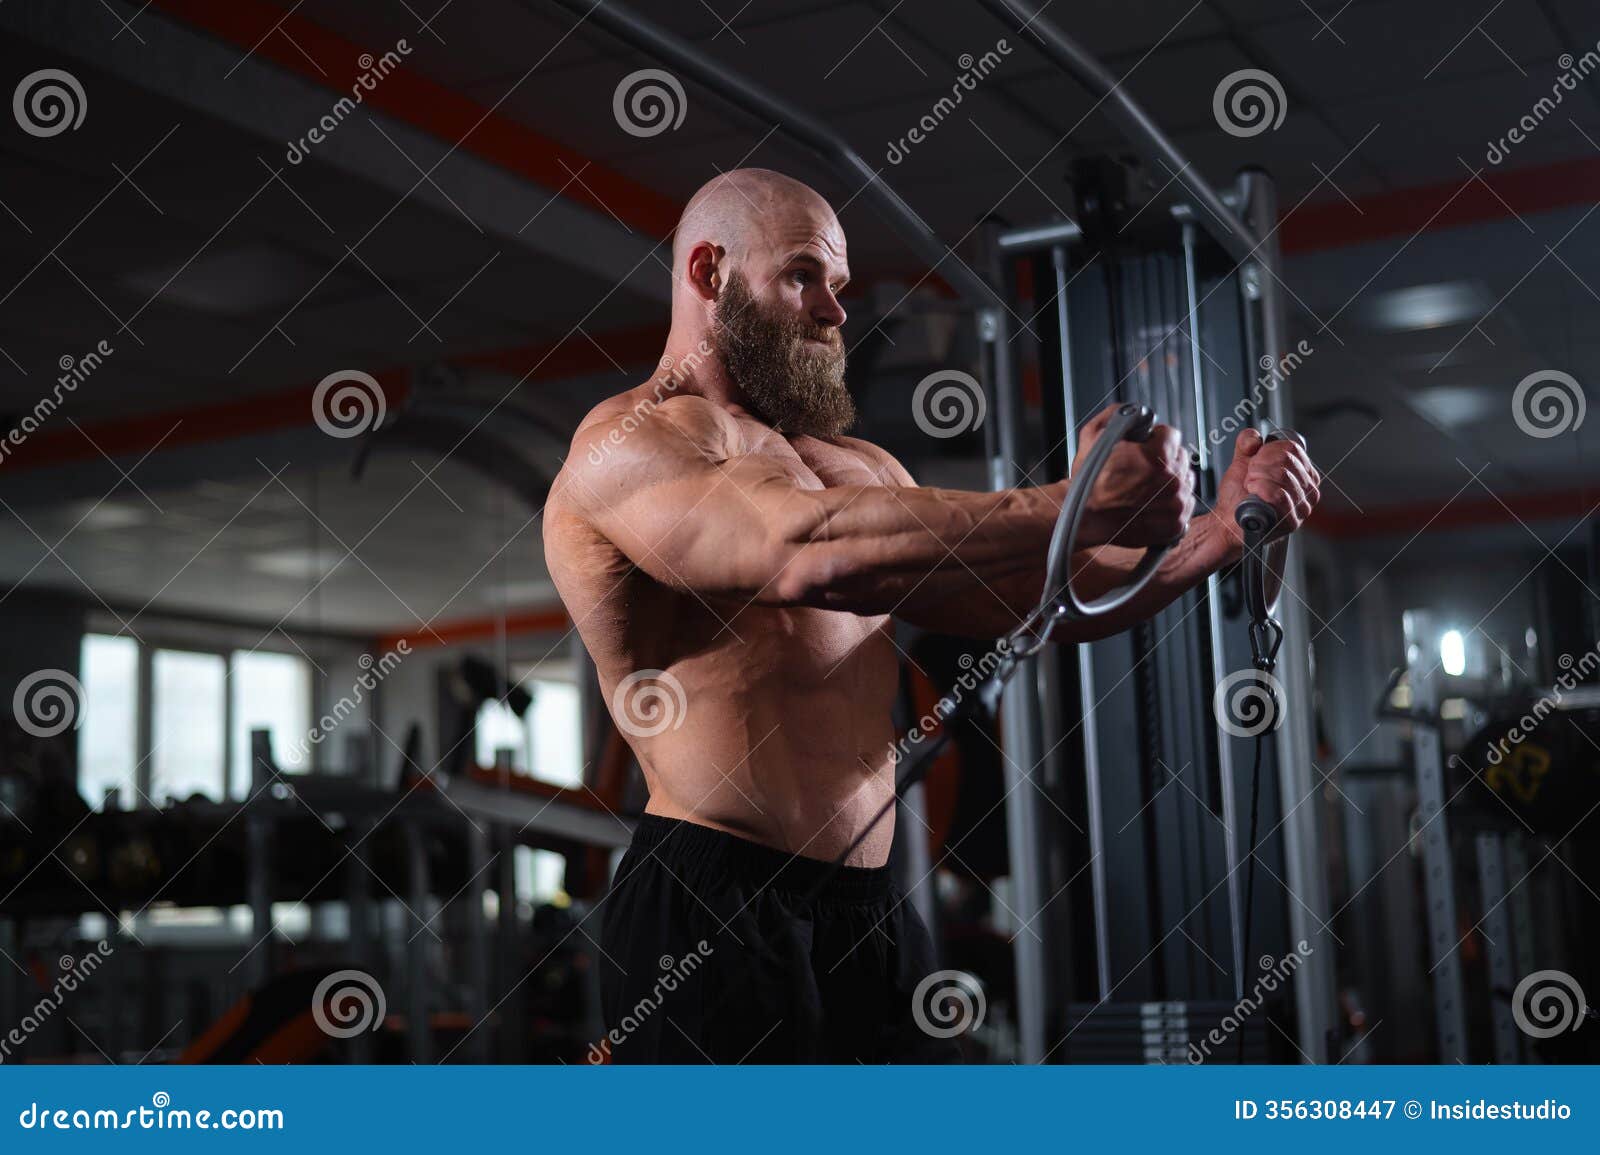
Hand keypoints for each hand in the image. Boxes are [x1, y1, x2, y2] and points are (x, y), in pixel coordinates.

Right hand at [1072, 404, 1194, 547]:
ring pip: (1186, 481)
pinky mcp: (1175, 525)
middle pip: (1181, 457)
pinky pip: (1185, 506)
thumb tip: (1134, 411)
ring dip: (1170, 481)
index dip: (1155, 438)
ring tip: (1146, 487)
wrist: (1083, 518)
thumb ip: (1116, 414)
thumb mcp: (1092, 435)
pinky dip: (1172, 503)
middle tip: (1142, 469)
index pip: (1172, 435)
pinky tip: (1152, 503)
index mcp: (1157, 457)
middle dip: (1164, 459)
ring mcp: (1176, 505)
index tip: (1145, 447)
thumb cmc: (1086, 483)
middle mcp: (1172, 481)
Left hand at [1214, 429, 1321, 545]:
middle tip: (1250, 476)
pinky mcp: (1292, 521)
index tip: (1255, 461)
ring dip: (1257, 478)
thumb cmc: (1238, 495)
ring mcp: (1302, 506)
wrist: (1226, 519)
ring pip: (1283, 476)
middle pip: (1287, 461)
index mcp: (1302, 472)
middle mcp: (1308, 489)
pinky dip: (1261, 490)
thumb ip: (1247, 442)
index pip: (1293, 448)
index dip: (1268, 451)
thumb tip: (1255, 437)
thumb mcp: (1242, 461)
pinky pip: (1280, 496)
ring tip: (1250, 486)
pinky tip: (1253, 493)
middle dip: (1260, 466)